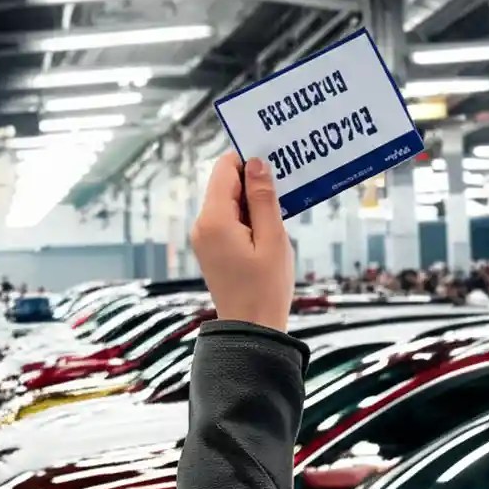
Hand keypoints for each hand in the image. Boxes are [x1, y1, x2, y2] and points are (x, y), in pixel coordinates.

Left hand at [191, 154, 294, 331]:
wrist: (250, 330)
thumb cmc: (265, 288)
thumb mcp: (272, 239)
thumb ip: (263, 198)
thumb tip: (257, 163)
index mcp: (214, 220)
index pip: (225, 169)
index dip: (248, 159)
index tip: (275, 157)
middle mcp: (202, 225)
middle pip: (226, 184)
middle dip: (254, 178)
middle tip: (286, 177)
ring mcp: (204, 238)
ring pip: (228, 201)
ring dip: (253, 198)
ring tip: (283, 202)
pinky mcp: (212, 248)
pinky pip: (228, 219)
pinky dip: (248, 215)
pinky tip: (271, 223)